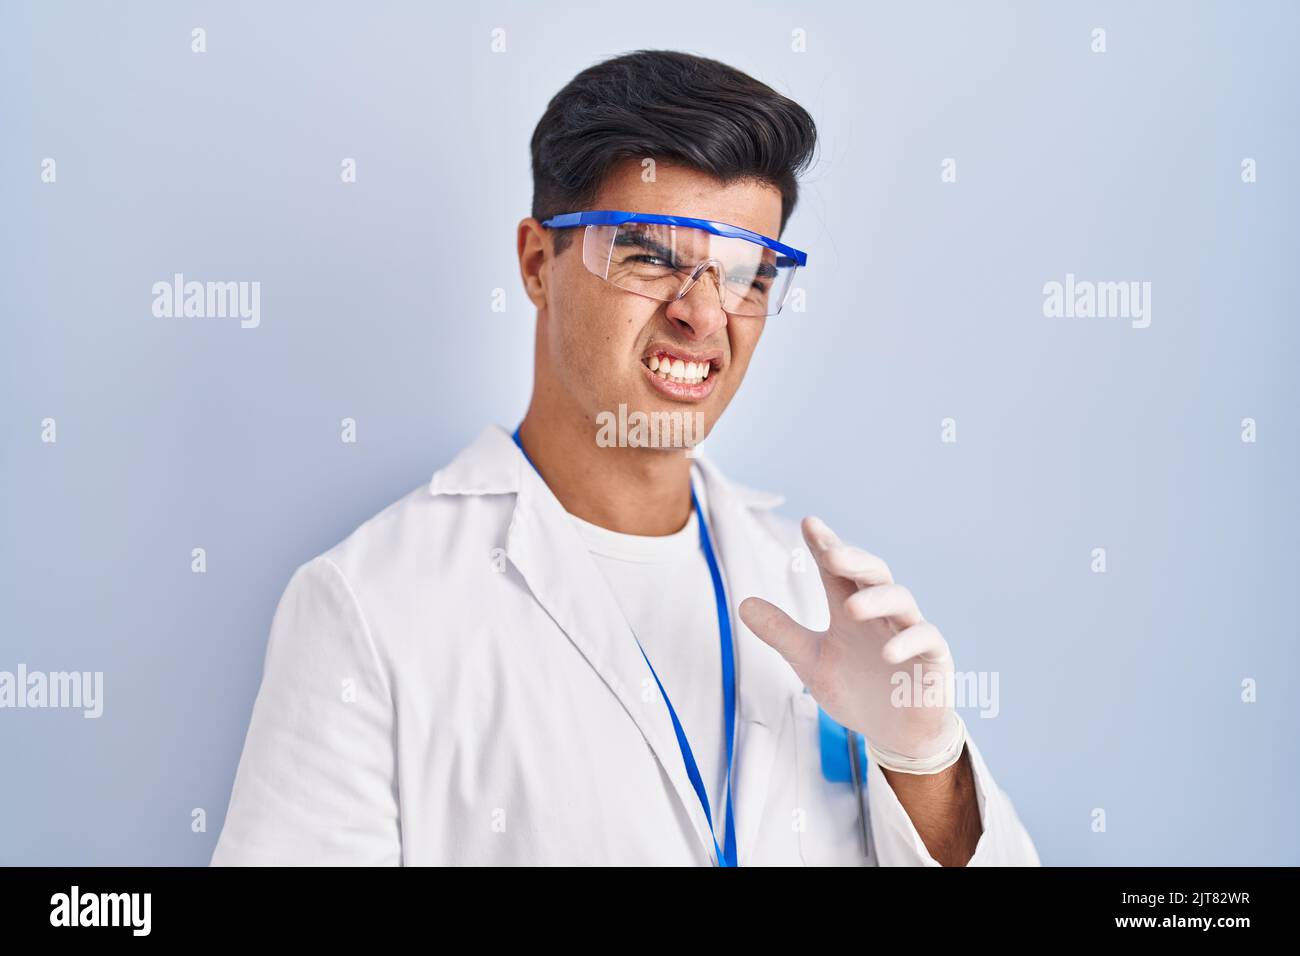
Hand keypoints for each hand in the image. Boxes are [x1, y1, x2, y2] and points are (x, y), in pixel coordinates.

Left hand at [739, 516, 956, 758]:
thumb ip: (782, 633)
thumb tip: (744, 604)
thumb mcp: (810, 662)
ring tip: (850, 608)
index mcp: (850, 608)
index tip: (809, 524)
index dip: (826, 545)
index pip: (838, 570)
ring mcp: (909, 631)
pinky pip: (927, 639)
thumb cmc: (855, 689)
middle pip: (873, 574)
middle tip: (830, 554)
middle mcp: (881, 613)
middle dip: (854, 560)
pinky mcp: (934, 657)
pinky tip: (887, 652)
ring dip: (877, 600)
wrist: (893, 734)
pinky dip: (908, 642)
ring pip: (901, 600)